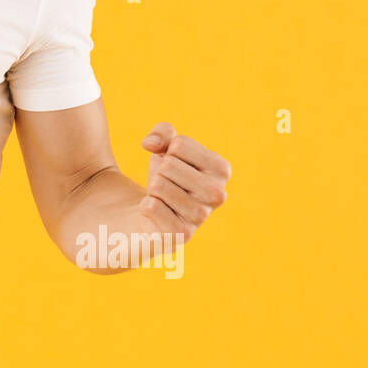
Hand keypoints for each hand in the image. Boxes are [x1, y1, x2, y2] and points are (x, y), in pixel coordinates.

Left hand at [138, 122, 231, 242]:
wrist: (152, 213)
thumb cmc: (165, 176)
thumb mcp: (164, 146)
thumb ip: (162, 132)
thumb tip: (150, 144)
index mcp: (221, 168)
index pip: (179, 144)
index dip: (167, 151)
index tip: (175, 166)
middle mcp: (218, 194)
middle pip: (168, 165)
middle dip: (158, 172)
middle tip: (167, 185)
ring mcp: (201, 216)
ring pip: (158, 186)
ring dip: (153, 191)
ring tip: (163, 199)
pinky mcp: (182, 235)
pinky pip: (151, 207)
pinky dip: (146, 207)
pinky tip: (157, 215)